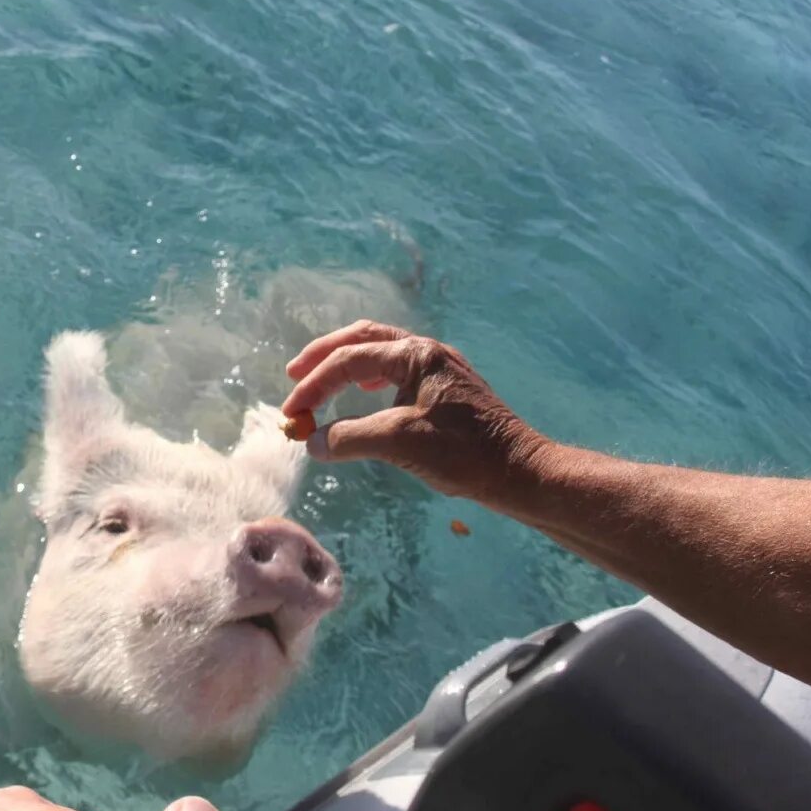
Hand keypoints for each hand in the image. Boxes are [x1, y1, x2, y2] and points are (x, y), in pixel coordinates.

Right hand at [282, 320, 547, 505]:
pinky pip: (395, 371)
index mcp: (416, 355)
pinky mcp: (445, 390)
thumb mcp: (399, 442)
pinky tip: (363, 396)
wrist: (519, 471)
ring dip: (346, 364)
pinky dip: (368, 378)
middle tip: (294, 375)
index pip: (350, 360)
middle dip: (325, 356)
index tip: (292, 413)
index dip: (314, 385)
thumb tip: (312, 442)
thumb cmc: (463, 453)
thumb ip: (350, 437)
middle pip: (363, 338)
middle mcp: (427, 352)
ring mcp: (439, 369)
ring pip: (380, 351)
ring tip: (320, 381)